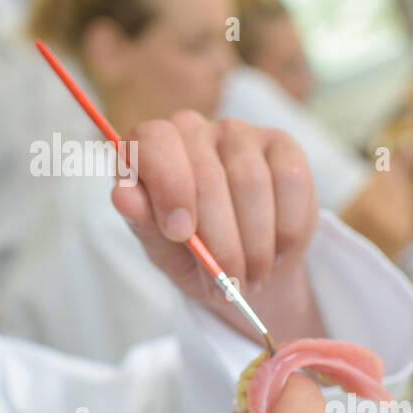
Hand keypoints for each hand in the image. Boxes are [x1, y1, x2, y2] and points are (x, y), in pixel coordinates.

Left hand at [110, 111, 322, 345]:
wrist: (241, 266)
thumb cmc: (190, 253)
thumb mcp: (160, 247)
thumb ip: (143, 221)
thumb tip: (122, 196)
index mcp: (149, 148)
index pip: (152, 141)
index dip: (168, 186)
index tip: (181, 234)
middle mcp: (191, 129)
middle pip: (207, 175)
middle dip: (219, 241)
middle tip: (227, 283)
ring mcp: (238, 133)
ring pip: (250, 182)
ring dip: (254, 243)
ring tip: (251, 277)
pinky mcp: (282, 143)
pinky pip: (290, 180)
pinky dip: (285, 228)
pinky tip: (278, 251)